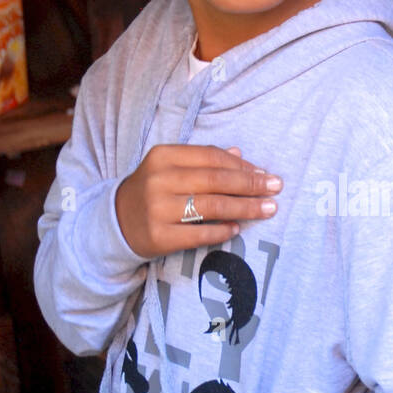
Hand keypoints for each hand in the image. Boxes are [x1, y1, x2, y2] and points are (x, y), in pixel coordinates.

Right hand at [115, 143, 282, 258]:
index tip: (265, 173)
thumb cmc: (152, 190)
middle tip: (276, 188)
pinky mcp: (159, 236)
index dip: (242, 166)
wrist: (116, 221)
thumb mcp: (171, 168)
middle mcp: (159, 180)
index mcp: (163, 156)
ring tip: (267, 209)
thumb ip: (204, 160)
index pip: (211, 157)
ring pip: (212, 206)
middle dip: (250, 185)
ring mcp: (157, 209)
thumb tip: (241, 155)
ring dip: (244, 208)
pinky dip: (222, 230)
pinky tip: (238, 228)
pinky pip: (199, 233)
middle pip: (215, 181)